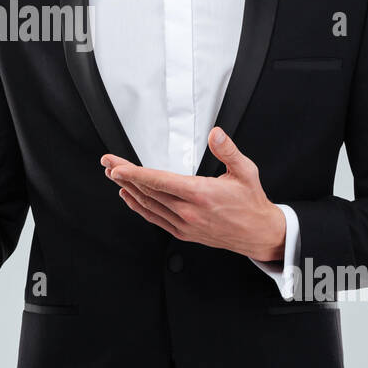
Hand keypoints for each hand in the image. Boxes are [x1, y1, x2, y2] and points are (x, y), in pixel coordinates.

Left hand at [100, 126, 286, 262]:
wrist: (258, 234)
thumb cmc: (251, 202)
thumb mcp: (246, 171)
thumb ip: (228, 151)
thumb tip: (216, 134)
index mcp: (201, 195)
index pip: (160, 182)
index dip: (135, 174)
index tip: (117, 167)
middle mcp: (189, 212)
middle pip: (148, 191)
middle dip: (124, 176)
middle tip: (108, 162)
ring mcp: (184, 224)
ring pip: (148, 205)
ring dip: (128, 189)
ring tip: (113, 175)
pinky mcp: (183, 232)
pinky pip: (154, 219)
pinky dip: (138, 207)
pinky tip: (128, 196)